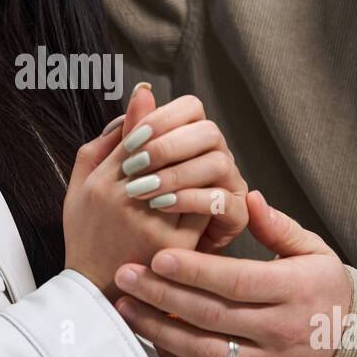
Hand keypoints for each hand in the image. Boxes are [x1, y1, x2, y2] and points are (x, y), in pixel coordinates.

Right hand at [63, 86, 214, 298]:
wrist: (94, 293)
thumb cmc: (87, 235)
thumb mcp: (79, 187)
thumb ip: (103, 145)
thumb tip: (136, 102)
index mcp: (100, 183)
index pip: (136, 135)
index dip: (158, 122)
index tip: (170, 116)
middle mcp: (123, 200)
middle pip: (165, 150)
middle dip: (181, 139)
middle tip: (194, 134)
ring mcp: (150, 222)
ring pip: (189, 174)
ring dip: (198, 163)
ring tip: (202, 161)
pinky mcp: (174, 246)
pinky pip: (202, 207)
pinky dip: (208, 195)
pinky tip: (207, 192)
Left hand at [112, 191, 353, 356]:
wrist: (355, 350)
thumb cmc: (326, 293)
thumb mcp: (316, 253)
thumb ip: (279, 227)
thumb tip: (248, 198)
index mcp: (295, 291)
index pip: (236, 281)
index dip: (194, 271)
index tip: (158, 256)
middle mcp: (281, 331)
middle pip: (211, 315)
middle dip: (162, 295)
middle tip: (125, 275)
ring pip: (204, 352)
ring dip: (159, 331)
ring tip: (127, 308)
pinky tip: (154, 342)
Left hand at [117, 91, 247, 252]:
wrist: (148, 263)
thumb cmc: (130, 214)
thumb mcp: (122, 172)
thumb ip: (131, 134)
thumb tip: (139, 93)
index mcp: (189, 140)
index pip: (190, 108)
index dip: (162, 119)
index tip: (132, 139)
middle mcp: (213, 156)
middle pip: (208, 131)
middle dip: (169, 146)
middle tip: (135, 166)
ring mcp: (228, 184)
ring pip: (218, 162)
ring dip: (179, 174)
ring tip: (143, 191)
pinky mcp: (235, 215)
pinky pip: (222, 201)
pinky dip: (189, 200)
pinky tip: (160, 205)